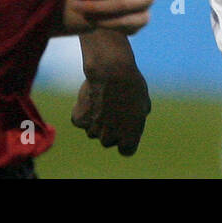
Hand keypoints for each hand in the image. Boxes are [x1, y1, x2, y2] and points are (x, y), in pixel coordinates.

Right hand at [72, 31, 151, 155]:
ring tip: (105, 99)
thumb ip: (135, 120)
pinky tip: (92, 97)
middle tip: (116, 107)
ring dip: (98, 119)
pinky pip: (82, 120)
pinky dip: (85, 111)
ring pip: (94, 130)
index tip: (128, 126)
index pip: (126, 150)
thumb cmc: (132, 87)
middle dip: (111, 128)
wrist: (112, 72)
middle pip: (108, 140)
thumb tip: (128, 123)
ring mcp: (92, 131)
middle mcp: (109, 139)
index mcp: (128, 139)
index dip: (127, 137)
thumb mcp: (143, 104)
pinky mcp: (78, 120)